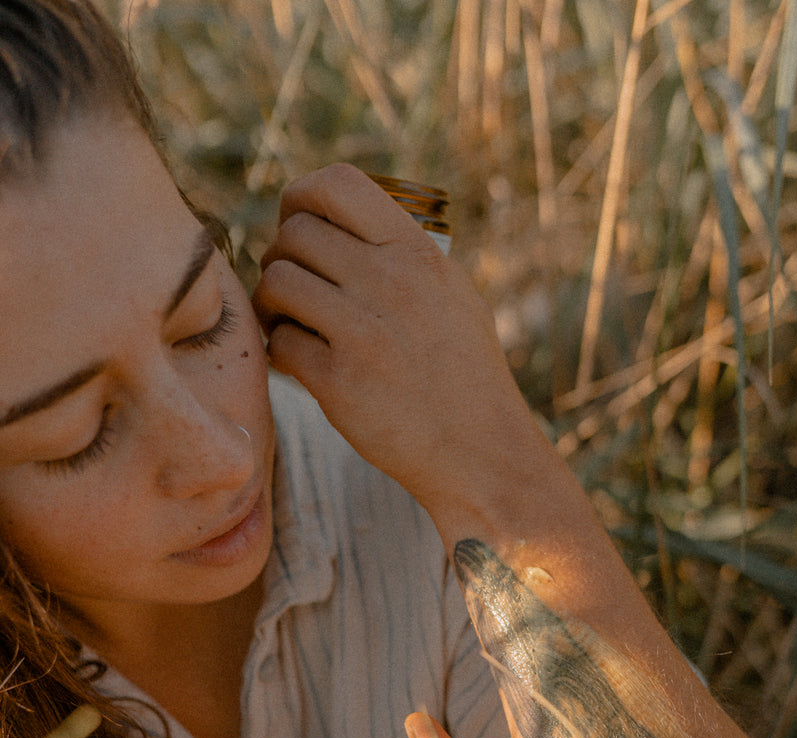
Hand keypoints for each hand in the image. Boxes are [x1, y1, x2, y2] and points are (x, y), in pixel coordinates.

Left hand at [252, 164, 539, 507]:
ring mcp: (362, 332)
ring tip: (291, 323)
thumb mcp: (453, 294)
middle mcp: (389, 282)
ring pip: (276, 284)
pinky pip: (279, 343)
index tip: (298, 225)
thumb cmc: (465, 373)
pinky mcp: (338, 381)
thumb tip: (339, 225)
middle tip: (295, 291)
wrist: (480, 450)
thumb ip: (401, 255)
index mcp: (417, 253)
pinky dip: (281, 351)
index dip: (301, 199)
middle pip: (295, 235)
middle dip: (282, 259)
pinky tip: (301, 362)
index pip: (336, 185)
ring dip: (272, 304)